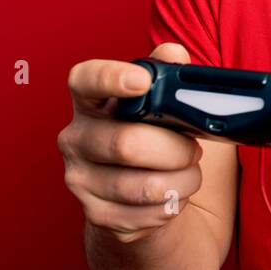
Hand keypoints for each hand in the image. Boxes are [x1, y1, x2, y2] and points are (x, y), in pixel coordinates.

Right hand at [57, 42, 203, 243]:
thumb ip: (167, 76)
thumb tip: (174, 54)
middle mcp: (76, 138)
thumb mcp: (161, 103)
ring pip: (143, 185)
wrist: (140, 197)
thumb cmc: (154, 137)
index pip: (85, 80)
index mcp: (91, 101)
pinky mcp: (97, 214)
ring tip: (190, 172)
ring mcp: (81, 179)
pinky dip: (174, 204)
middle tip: (194, 149)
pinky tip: (174, 194)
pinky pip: (147, 213)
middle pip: (126, 143)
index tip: (142, 82)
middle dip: (175, 149)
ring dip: (183, 180)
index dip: (111, 78)